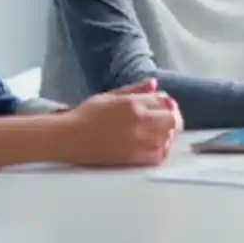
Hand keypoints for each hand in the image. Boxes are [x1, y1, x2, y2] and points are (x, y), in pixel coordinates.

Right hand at [57, 79, 182, 166]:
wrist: (70, 138)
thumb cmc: (87, 115)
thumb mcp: (111, 95)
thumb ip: (135, 89)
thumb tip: (154, 83)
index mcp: (134, 104)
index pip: (164, 101)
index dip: (166, 103)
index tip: (163, 105)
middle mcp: (140, 123)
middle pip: (172, 120)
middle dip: (172, 117)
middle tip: (166, 118)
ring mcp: (139, 142)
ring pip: (169, 137)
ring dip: (168, 132)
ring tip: (159, 131)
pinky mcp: (134, 159)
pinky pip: (160, 155)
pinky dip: (162, 149)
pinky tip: (155, 145)